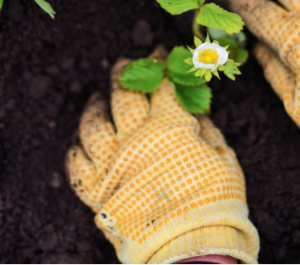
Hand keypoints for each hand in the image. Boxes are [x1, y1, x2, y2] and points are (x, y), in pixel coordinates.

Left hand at [66, 54, 258, 263]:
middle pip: (123, 94)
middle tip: (125, 65)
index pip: (162, 84)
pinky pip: (76, 163)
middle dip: (124, 73)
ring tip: (98, 100)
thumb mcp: (224, 160)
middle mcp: (135, 140)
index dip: (161, 65)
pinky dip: (77, 149)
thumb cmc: (215, 205)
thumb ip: (207, 131)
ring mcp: (111, 165)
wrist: (190, 250)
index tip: (160, 53)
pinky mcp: (95, 191)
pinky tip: (82, 142)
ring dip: (95, 107)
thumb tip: (196, 110)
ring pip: (92, 124)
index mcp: (170, 128)